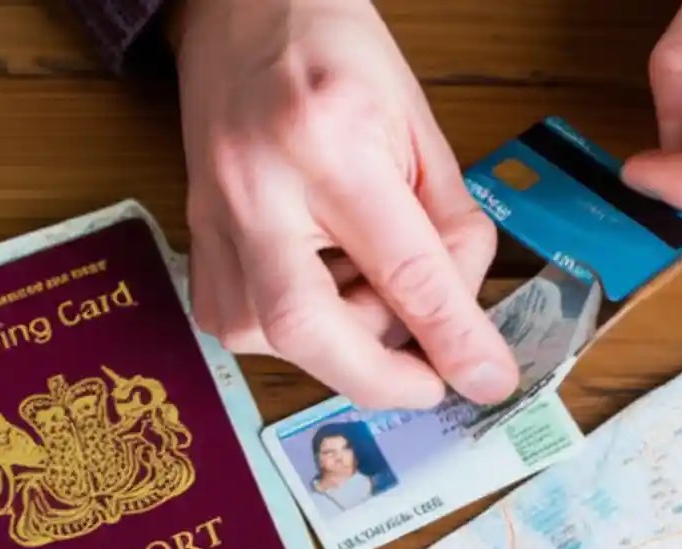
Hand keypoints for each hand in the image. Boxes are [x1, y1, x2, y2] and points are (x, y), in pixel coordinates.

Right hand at [171, 0, 517, 407]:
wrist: (245, 17)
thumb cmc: (339, 58)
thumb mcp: (420, 130)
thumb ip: (449, 229)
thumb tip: (465, 325)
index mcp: (327, 140)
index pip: (400, 266)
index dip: (452, 336)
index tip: (487, 379)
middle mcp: (257, 185)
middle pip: (305, 326)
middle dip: (378, 377)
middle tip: (430, 379)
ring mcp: (213, 218)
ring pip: (272, 337)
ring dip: (343, 339)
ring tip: (368, 279)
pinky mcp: (194, 242)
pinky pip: (244, 326)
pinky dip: (300, 329)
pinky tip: (326, 283)